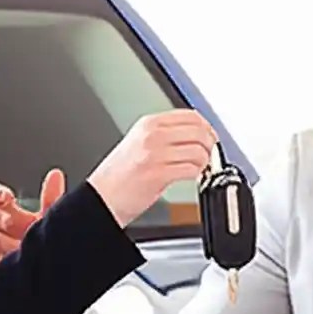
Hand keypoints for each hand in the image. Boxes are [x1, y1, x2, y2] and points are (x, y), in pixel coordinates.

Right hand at [0, 169, 65, 278]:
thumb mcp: (46, 221)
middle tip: (21, 226)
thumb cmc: (36, 244)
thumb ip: (50, 200)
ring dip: (0, 241)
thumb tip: (55, 176)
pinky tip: (8, 263)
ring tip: (20, 246)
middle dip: (1, 218)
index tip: (7, 197)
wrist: (37, 279)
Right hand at [87, 110, 215, 226]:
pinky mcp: (158, 174)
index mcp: (148, 124)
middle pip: (199, 131)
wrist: (102, 198)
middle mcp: (152, 135)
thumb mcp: (139, 143)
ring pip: (198, 150)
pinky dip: (196, 174)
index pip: (190, 116)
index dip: (207, 127)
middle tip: (208, 154)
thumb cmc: (119, 176)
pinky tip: (191, 176)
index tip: (210, 137)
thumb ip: (164, 135)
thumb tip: (195, 134)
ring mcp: (155, 154)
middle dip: (209, 144)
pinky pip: (191, 169)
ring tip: (198, 168)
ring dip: (204, 162)